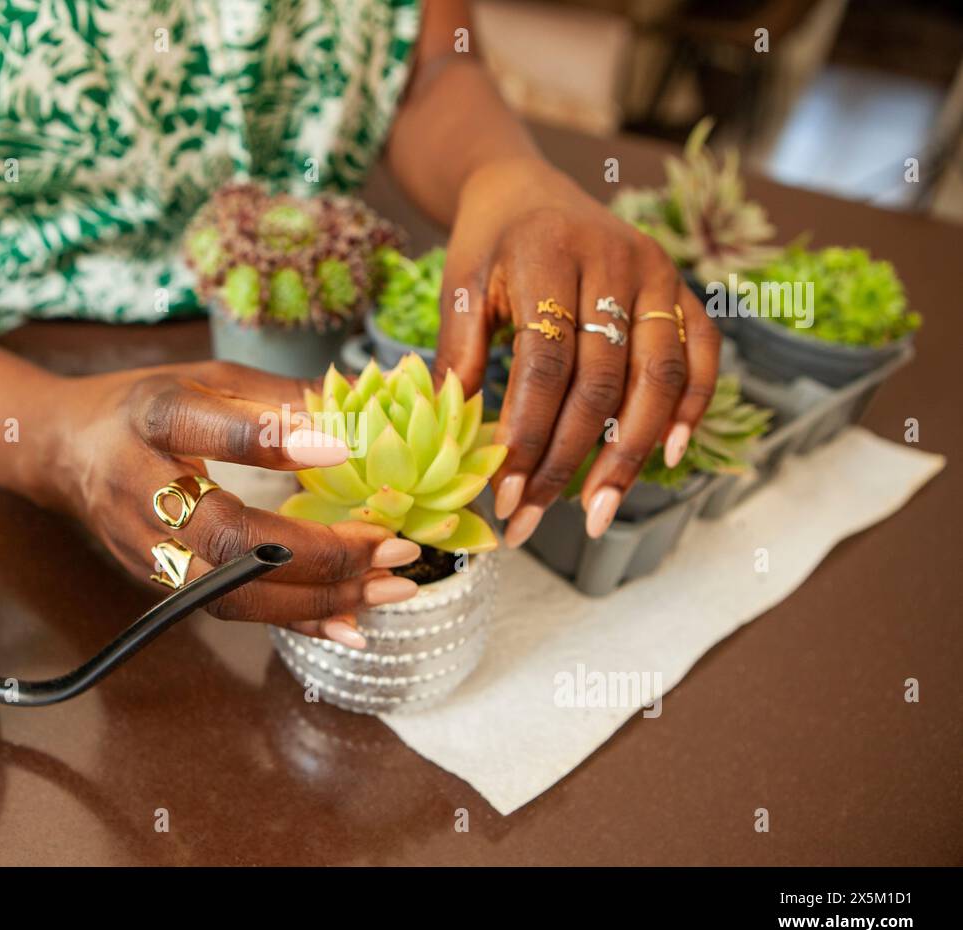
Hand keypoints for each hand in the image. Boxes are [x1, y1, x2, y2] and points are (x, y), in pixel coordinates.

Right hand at [34, 362, 421, 646]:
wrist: (65, 454)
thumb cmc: (143, 409)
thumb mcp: (203, 379)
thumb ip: (274, 399)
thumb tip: (358, 415)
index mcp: (152, 419)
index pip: (204, 430)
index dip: (268, 441)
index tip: (341, 449)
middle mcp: (142, 490)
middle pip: (230, 538)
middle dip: (321, 552)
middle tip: (396, 546)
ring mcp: (147, 548)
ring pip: (235, 591)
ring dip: (320, 597)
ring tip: (391, 587)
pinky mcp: (160, 583)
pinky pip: (234, 611)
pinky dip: (297, 621)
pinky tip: (352, 623)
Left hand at [435, 156, 720, 544]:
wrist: (524, 187)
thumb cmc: (486, 245)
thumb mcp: (459, 287)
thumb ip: (458, 355)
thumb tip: (452, 440)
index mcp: (548, 255)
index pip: (544, 363)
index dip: (527, 434)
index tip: (506, 494)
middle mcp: (614, 261)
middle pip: (602, 380)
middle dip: (570, 461)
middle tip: (538, 518)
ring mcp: (656, 272)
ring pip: (657, 376)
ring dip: (630, 453)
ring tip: (599, 512)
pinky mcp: (681, 286)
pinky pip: (700, 353)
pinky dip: (691, 407)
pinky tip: (666, 455)